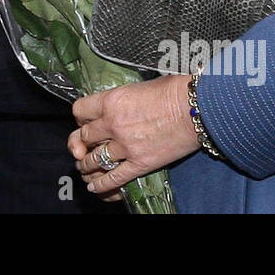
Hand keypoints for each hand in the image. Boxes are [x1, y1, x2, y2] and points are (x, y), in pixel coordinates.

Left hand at [67, 75, 198, 196]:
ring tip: (85, 168)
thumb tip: (115, 105)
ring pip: (94, 160)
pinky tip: (94, 186)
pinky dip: (101, 184)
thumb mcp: (138, 88)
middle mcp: (113, 124)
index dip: (80, 118)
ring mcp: (125, 146)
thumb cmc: (172, 92)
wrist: (195, 109)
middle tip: (81, 148)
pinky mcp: (140, 163)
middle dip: (81, 143)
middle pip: (84, 137)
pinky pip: (114, 178)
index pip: (79, 111)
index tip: (84, 122)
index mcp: (111, 101)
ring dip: (87, 165)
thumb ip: (121, 98)